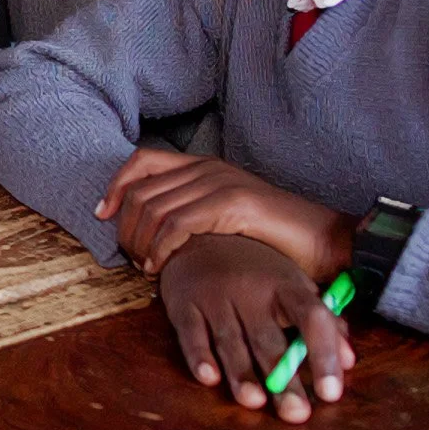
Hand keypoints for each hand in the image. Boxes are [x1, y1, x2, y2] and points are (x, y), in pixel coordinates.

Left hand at [99, 148, 355, 278]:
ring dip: (140, 242)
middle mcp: (208, 168)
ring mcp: (220, 183)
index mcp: (203, 165)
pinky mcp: (232, 204)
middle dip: (126, 227)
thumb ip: (189, 213)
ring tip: (145, 267)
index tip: (103, 215)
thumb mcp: (223, 218)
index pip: (142, 161)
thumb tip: (148, 230)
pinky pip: (176, 225)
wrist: (325, 240)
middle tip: (130, 257)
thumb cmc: (274, 238)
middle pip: (141, 189)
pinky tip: (159, 267)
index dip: (116, 186)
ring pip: (154, 208)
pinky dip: (160, 249)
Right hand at [160, 234, 355, 423]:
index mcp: (285, 286)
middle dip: (283, 379)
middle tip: (296, 414)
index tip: (331, 392)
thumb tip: (349, 360)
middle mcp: (251, 291)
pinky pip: (191, 334)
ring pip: (230, 341)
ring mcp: (215, 297)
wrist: (197, 237)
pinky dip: (198, 355)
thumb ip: (322, 322)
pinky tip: (208, 377)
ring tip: (253, 402)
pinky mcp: (183, 305)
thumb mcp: (292, 285)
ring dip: (242, 373)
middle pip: (269, 340)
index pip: (312, 318)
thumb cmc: (255, 270)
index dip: (324, 353)